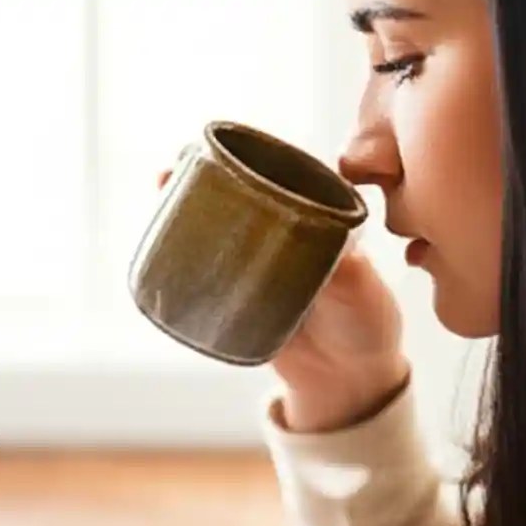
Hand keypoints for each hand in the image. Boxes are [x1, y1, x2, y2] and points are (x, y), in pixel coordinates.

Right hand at [156, 167, 408, 431]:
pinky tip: (162, 238)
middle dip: (208, 174)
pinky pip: (207, 262)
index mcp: (321, 214)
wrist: (344, 378)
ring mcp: (259, 259)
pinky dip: (184, 247)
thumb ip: (347, 271)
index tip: (224, 148)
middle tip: (177, 166)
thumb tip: (327, 251)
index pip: (284, 171)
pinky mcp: (237, 290)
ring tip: (162, 186)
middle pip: (243, 190)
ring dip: (189, 205)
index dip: (252, 156)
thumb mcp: (362, 293)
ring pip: (220, 222)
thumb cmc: (364, 327)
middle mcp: (286, 229)